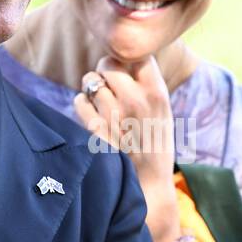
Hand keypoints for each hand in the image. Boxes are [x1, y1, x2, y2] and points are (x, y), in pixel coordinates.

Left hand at [74, 56, 174, 188]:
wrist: (147, 185)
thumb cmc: (155, 145)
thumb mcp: (163, 112)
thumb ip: (148, 85)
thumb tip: (125, 58)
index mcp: (157, 94)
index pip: (139, 56)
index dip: (129, 60)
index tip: (127, 69)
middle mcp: (135, 102)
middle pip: (109, 64)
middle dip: (105, 70)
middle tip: (107, 81)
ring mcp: (114, 117)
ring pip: (90, 82)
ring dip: (91, 88)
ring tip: (99, 99)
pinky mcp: (96, 132)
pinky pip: (79, 102)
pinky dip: (82, 104)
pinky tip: (91, 113)